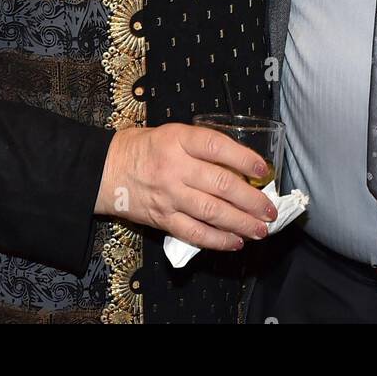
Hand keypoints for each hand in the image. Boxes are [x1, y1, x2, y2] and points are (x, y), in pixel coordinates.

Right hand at [95, 124, 278, 250]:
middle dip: (251, 200)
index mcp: (177, 140)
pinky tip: (236, 242)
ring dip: (241, 223)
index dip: (243, 158)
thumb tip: (240, 166)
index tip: (263, 170)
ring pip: (212, 212)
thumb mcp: (172, 134)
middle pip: (220, 185)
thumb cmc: (144, 148)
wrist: (106, 171)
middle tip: (270, 209)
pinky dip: (218, 240)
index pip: (217, 147)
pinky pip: (194, 233)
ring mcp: (169, 196)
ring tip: (261, 229)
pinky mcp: (163, 219)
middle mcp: (174, 168)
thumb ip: (202, 147)